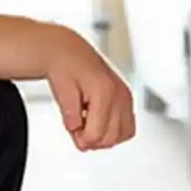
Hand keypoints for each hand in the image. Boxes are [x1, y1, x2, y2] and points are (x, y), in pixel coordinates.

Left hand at [41, 25, 134, 151]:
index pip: (97, 134)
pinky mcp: (126, 97)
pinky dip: (115, 130)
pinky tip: (100, 123)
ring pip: (123, 134)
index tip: (73, 131)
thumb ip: (69, 114)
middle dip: (92, 139)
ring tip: (88, 125)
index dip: (81, 139)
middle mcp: (119, 94)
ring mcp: (125, 95)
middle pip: (111, 137)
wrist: (69, 51)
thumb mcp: (61, 91)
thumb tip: (76, 129)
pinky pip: (128, 126)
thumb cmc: (64, 66)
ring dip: (105, 137)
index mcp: (103, 91)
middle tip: (78, 130)